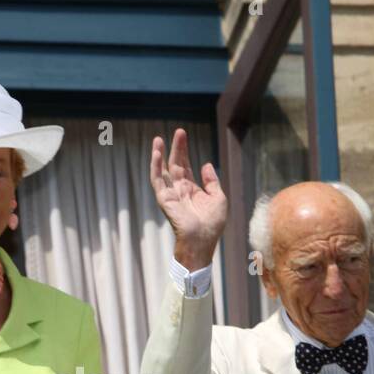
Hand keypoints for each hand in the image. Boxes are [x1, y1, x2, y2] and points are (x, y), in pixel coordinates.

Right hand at [150, 128, 226, 270]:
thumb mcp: (218, 198)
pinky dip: (155, 167)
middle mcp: (179, 191)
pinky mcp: (164, 199)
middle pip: (175, 165)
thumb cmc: (212, 225)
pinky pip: (157, 181)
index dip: (184, 151)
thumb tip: (206, 164)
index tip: (182, 135)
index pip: (185, 166)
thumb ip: (211, 181)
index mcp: (192, 190)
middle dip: (176, 148)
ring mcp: (171, 195)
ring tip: (159, 139)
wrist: (202, 241)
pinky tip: (156, 154)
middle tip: (178, 131)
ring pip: (163, 171)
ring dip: (160, 155)